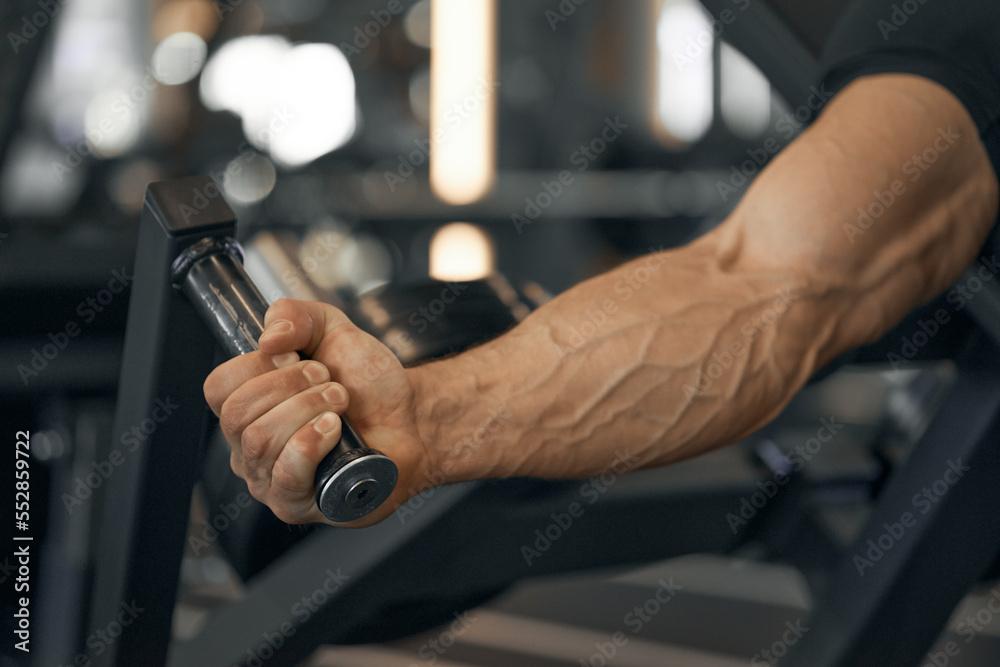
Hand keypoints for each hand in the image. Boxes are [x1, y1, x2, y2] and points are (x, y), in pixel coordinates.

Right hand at [203, 299, 431, 525]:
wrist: (410, 418)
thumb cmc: (368, 385)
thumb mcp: (333, 331)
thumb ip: (296, 315)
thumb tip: (268, 334)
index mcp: (249, 406)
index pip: (219, 387)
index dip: (260, 366)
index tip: (301, 359)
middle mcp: (250, 446)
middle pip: (237, 415)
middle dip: (292, 387)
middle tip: (331, 384)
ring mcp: (268, 479)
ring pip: (261, 440)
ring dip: (309, 409)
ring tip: (340, 405)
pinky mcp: (295, 504)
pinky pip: (286, 474)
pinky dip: (312, 442)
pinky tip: (335, 430)